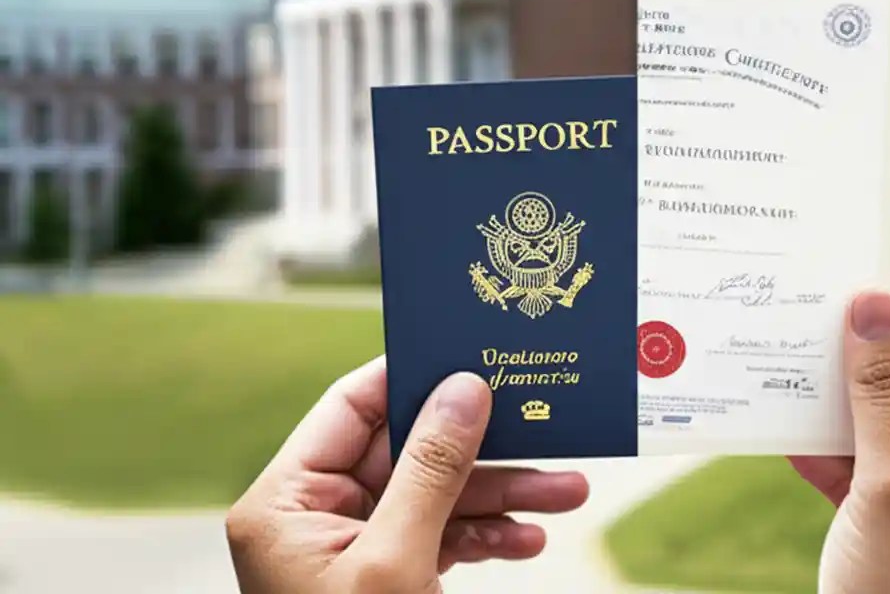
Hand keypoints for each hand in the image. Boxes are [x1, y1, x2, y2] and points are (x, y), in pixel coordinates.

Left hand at [227, 357, 589, 592]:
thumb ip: (431, 470)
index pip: (352, 408)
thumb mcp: (394, 560)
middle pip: (409, 453)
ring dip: (502, 495)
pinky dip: (487, 537)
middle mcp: (316, 518)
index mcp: (286, 501)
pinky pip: (442, 538)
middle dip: (484, 450)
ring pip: (437, 496)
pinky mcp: (387, 577)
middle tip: (544, 425)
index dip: (411, 378)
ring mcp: (354, 550)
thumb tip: (463, 389)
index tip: (470, 354)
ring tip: (566, 493)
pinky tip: (529, 539)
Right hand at [789, 291, 889, 593]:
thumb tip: (872, 306)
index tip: (868, 296)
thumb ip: (881, 392)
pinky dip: (821, 450)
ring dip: (837, 405)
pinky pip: (856, 469)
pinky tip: (783, 429)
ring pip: (882, 429)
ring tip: (789, 369)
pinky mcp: (888, 527)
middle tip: (815, 323)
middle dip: (868, 364)